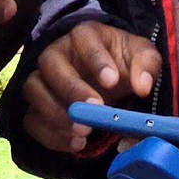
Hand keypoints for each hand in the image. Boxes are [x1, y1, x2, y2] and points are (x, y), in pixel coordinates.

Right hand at [20, 22, 162, 152]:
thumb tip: (143, 86)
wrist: (110, 80)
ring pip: (33, 91)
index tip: (112, 81)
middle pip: (49, 63)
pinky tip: (76, 144)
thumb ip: (147, 66)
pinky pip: (31, 120)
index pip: (82, 37)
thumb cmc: (123, 62)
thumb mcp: (142, 57)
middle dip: (70, 88)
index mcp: (85, 34)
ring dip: (55, 113)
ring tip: (83, 131)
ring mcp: (42, 79)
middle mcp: (57, 53)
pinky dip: (50, 135)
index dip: (95, 59)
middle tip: (94, 110)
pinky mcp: (36, 106)